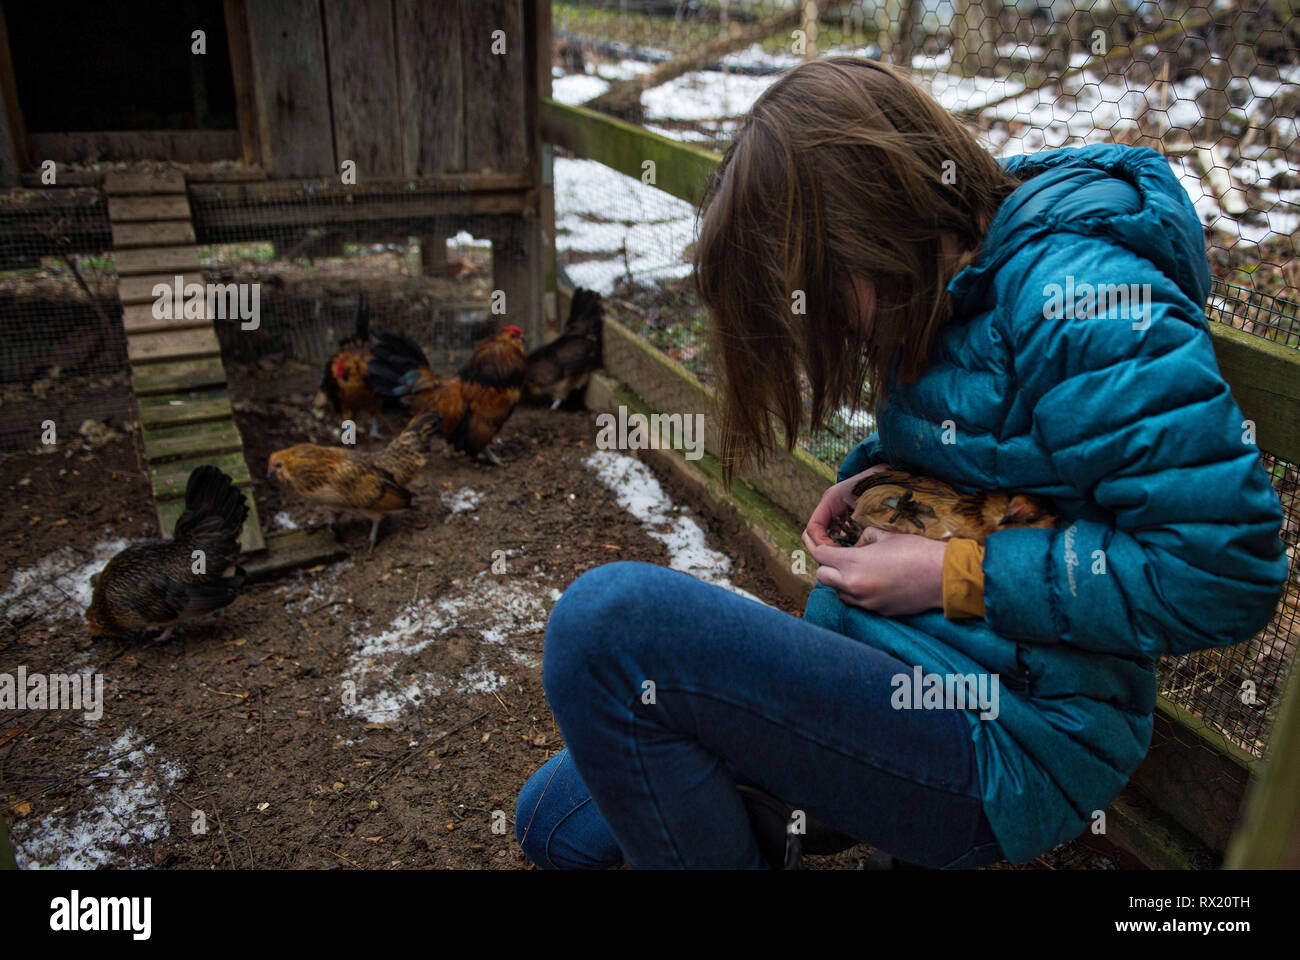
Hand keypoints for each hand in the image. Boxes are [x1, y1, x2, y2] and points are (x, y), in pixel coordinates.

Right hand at [802, 464, 888, 549]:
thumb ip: (857, 524)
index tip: (835, 554)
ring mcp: (836, 511)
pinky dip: (841, 542)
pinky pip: (836, 533)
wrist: (891, 475)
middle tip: (837, 560)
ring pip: (824, 534)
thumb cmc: (879, 485)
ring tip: (846, 556)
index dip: (821, 544)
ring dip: (832, 546)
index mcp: (830, 499)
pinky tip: (853, 549)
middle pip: (814, 533)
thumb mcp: (868, 505)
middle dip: (823, 548)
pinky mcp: (845, 516)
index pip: (814, 527)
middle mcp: (830, 505)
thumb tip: (851, 547)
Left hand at [806, 527, 947, 616]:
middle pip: (822, 576)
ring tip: (858, 572)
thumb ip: (864, 539)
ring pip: (838, 593)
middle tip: (839, 558)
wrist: (942, 576)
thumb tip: (857, 545)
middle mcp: (853, 584)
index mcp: (853, 562)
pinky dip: (858, 594)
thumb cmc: (916, 551)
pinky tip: (873, 583)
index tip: (825, 543)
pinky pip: (857, 603)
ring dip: (841, 582)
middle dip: (827, 566)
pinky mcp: (877, 611)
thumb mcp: (886, 536)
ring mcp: (865, 601)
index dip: (820, 546)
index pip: (820, 554)